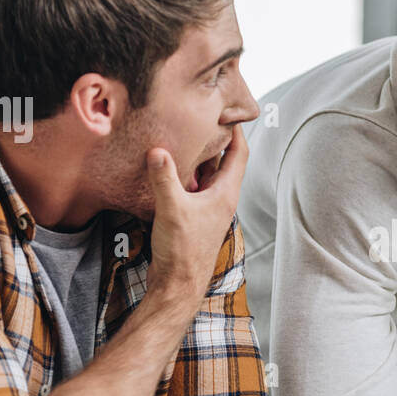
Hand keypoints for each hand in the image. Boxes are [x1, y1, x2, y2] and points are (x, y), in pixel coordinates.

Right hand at [145, 125, 247, 301]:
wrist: (178, 285)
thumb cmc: (182, 251)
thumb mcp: (172, 209)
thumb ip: (164, 178)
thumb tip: (157, 150)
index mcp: (225, 194)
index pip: (239, 154)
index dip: (236, 130)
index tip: (228, 109)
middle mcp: (220, 199)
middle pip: (222, 161)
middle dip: (213, 138)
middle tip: (201, 115)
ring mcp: (207, 208)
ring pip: (205, 174)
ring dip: (196, 157)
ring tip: (182, 135)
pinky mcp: (193, 217)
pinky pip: (192, 187)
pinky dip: (183, 174)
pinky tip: (167, 167)